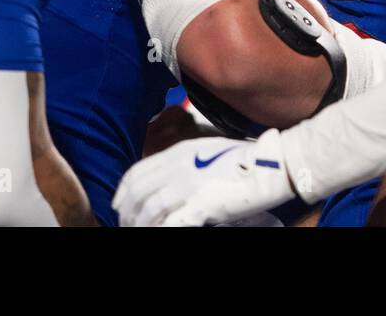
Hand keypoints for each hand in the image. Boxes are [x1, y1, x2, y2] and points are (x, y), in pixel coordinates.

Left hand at [113, 129, 296, 225]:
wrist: (266, 165)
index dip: (123, 191)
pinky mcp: (199, 205)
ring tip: (136, 231)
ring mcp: (186, 187)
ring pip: (148, 210)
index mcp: (176, 153)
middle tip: (125, 223)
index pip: (136, 173)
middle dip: (127, 212)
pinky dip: (158, 230)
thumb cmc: (240, 159)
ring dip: (138, 225)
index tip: (119, 204)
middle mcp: (176, 168)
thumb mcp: (204, 150)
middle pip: (137, 193)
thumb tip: (167, 177)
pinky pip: (169, 224)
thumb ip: (182, 161)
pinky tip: (157, 234)